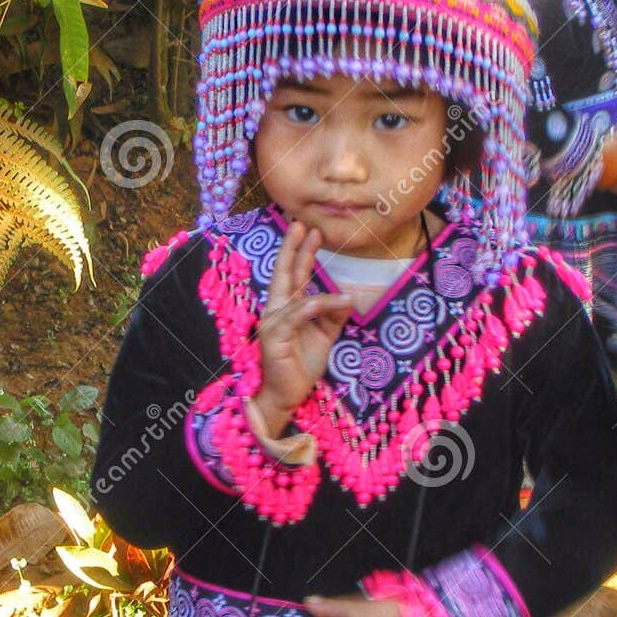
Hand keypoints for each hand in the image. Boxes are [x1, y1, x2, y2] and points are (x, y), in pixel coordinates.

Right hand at [249, 221, 352, 430]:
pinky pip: (294, 317)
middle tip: (300, 221)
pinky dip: (309, 306)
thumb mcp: (324, 335)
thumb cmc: (300, 364)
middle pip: (283, 273)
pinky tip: (321, 299)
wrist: (285, 395)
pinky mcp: (274, 339)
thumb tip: (345, 296)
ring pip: (294, 291)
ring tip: (320, 242)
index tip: (311, 230)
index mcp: (286, 309)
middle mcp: (275, 311)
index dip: (301, 252)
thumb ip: (332, 315)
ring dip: (307, 265)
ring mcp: (272, 323)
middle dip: (292, 246)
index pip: (293, 275)